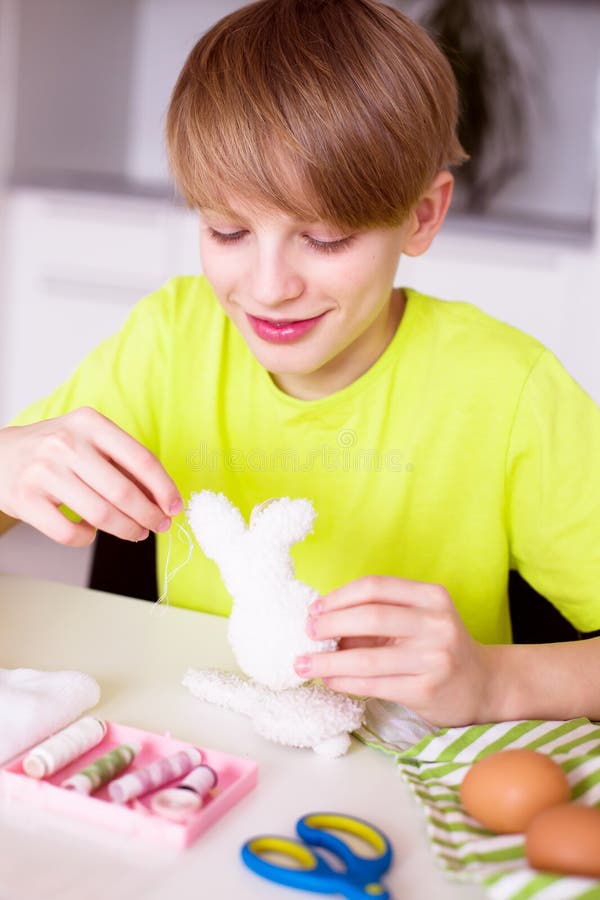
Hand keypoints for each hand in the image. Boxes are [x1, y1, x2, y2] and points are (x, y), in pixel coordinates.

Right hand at [0, 407, 182, 545]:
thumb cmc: (55, 451)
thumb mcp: (88, 440)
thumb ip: (123, 463)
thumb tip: (163, 498)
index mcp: (89, 423)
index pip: (140, 458)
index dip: (164, 488)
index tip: (174, 506)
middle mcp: (66, 443)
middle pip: (123, 491)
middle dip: (149, 515)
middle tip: (159, 525)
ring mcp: (43, 471)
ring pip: (101, 515)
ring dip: (126, 530)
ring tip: (135, 532)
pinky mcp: (25, 498)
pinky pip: (70, 533)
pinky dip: (88, 538)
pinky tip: (90, 531)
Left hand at [294, 576, 494, 726]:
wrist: (483, 685)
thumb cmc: (437, 648)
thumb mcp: (417, 620)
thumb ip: (378, 616)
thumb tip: (321, 621)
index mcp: (432, 596)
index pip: (375, 587)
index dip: (339, 597)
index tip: (314, 609)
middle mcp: (436, 623)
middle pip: (370, 616)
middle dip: (330, 625)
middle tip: (307, 633)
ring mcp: (435, 658)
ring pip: (368, 657)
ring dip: (328, 661)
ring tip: (304, 663)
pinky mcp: (428, 690)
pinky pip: (374, 684)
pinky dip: (345, 682)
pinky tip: (329, 680)